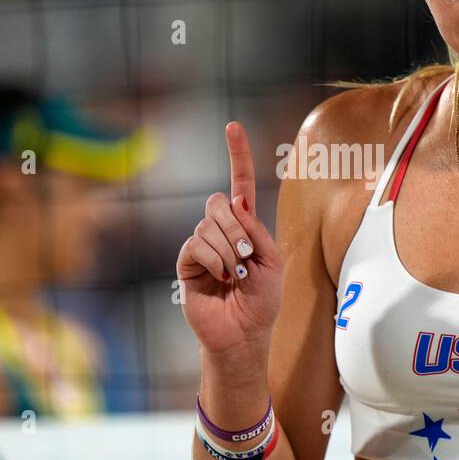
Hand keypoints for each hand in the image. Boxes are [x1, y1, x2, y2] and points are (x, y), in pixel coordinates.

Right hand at [176, 121, 283, 355]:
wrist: (244, 333)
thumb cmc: (262, 300)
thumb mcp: (271, 260)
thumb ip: (255, 230)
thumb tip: (235, 201)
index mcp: (245, 225)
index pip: (239, 182)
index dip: (237, 154)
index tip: (232, 127)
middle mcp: (221, 229)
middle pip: (220, 201)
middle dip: (237, 228)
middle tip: (247, 257)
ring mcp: (202, 244)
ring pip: (210, 224)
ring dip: (229, 251)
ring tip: (234, 276)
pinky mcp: (187, 261)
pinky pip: (197, 244)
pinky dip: (215, 260)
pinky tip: (221, 278)